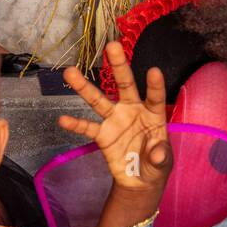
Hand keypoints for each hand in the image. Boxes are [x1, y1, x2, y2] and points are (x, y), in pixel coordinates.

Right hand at [59, 41, 171, 193]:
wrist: (139, 180)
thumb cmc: (156, 165)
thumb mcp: (163, 163)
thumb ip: (160, 155)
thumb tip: (156, 153)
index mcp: (153, 114)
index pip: (155, 97)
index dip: (154, 86)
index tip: (154, 71)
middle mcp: (132, 110)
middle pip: (125, 85)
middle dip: (119, 66)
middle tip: (112, 45)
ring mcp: (115, 120)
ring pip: (99, 100)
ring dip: (85, 87)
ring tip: (70, 72)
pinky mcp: (102, 135)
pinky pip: (88, 128)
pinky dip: (75, 124)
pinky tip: (62, 119)